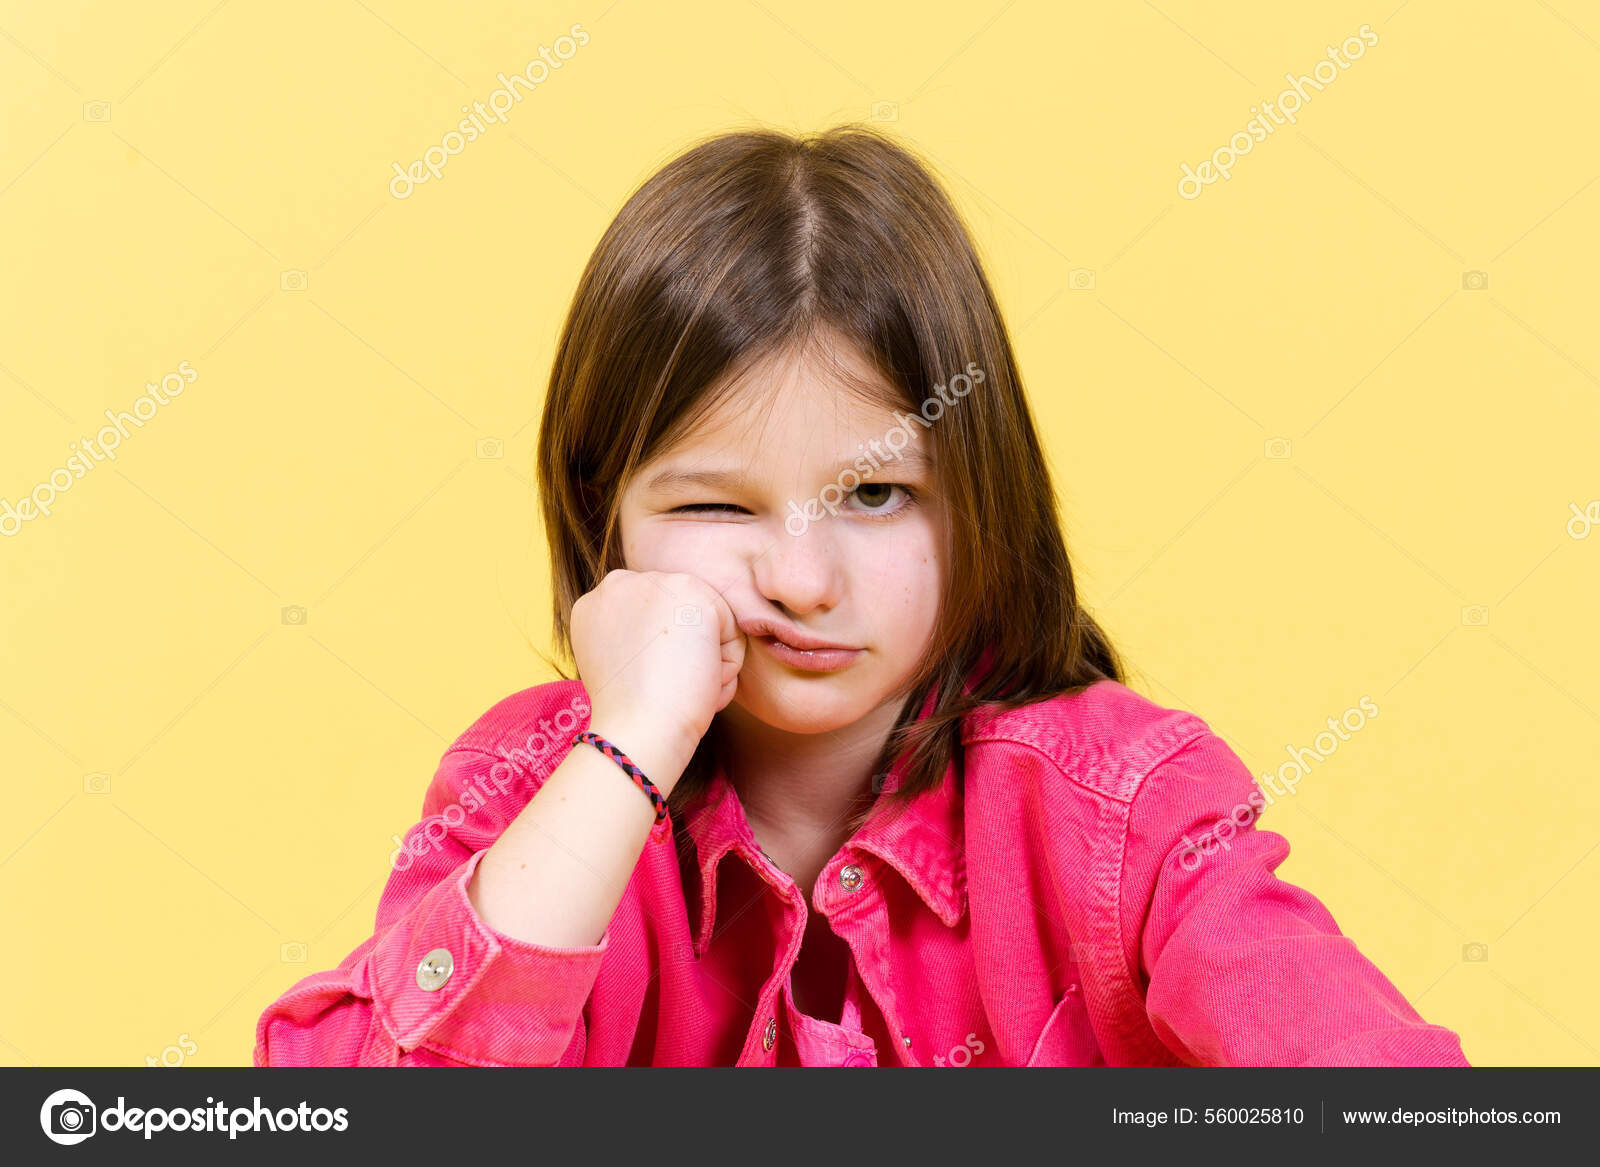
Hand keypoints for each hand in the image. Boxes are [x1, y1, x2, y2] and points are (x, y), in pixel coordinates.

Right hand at [571, 570, 744, 788]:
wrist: (638, 729)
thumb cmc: (632, 714)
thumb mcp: (619, 664)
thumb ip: (635, 637)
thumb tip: (675, 636)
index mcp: (595, 604)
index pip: (653, 619)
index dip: (662, 658)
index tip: (651, 684)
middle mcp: (619, 584)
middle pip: (681, 617)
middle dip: (685, 655)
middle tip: (669, 690)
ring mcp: (655, 583)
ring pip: (708, 623)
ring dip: (707, 661)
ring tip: (684, 689)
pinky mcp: (692, 592)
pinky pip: (732, 630)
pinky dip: (727, 665)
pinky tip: (700, 682)